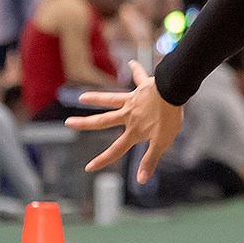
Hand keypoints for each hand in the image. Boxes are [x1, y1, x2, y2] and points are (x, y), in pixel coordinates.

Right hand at [64, 59, 182, 181]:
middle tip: (68, 123)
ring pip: (111, 99)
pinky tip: (131, 62)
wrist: (175, 92)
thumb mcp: (162, 143)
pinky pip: (138, 78)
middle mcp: (129, 115)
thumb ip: (150, 160)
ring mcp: (134, 100)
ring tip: (82, 97)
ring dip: (96, 98)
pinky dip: (135, 70)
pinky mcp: (143, 87)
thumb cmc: (170, 118)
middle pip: (103, 121)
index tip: (88, 168)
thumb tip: (141, 180)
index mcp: (134, 130)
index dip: (103, 160)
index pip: (116, 150)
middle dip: (85, 124)